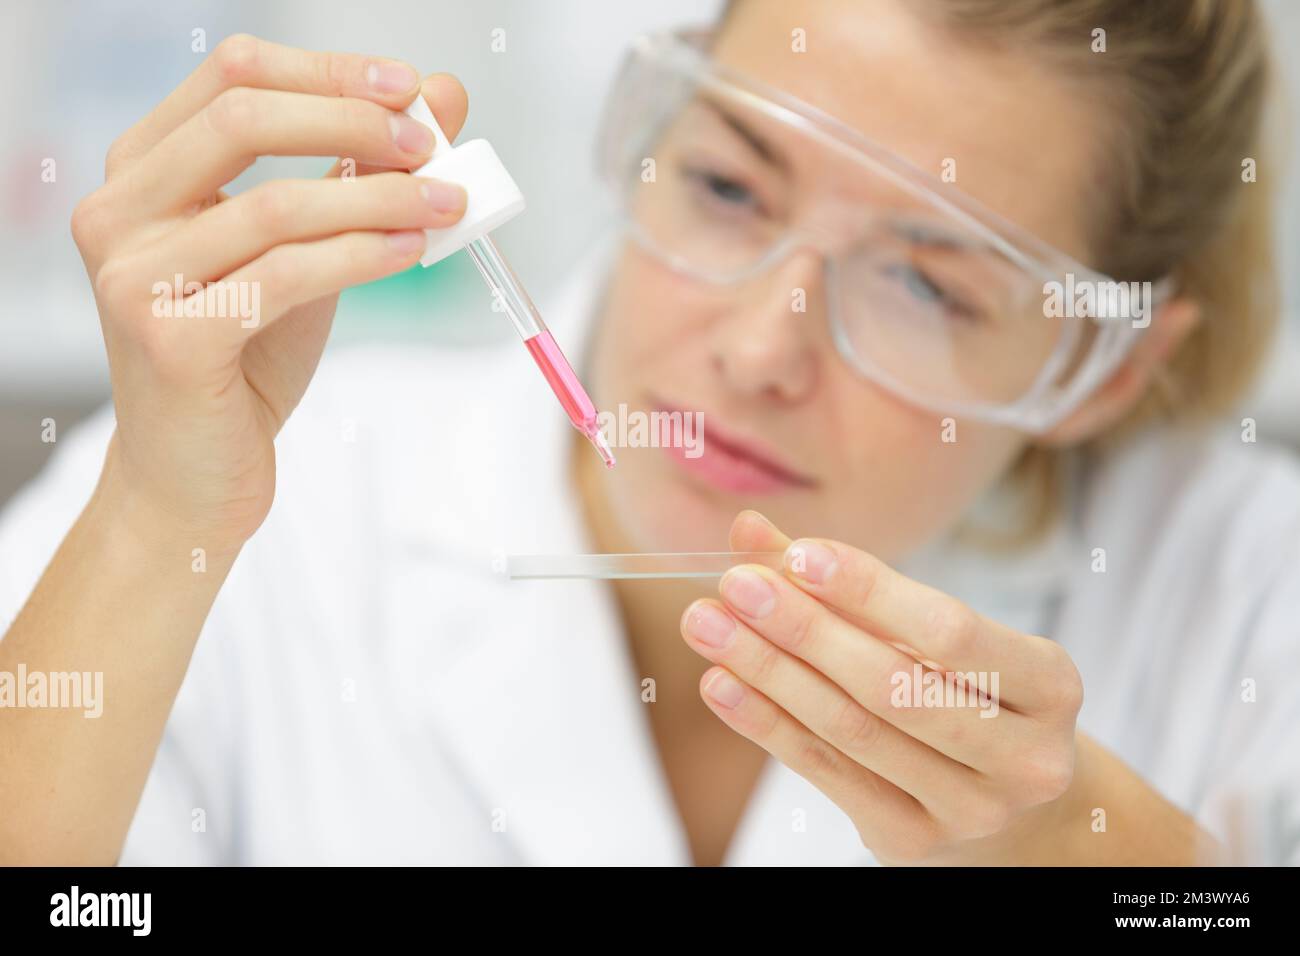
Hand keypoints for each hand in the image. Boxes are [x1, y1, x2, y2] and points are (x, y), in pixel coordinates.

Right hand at [72, 35, 468, 553]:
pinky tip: (409, 251)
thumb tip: (440, 96)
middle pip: (244, 118)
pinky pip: (283, 277)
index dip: (329, 72)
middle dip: (355, 123)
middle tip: (433, 149)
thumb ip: (358, 173)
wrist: (194, 474)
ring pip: (273, 204)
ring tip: (445, 205)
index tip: (411, 89)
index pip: (232, 75)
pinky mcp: (168, 339)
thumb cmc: (246, 356)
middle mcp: (118, 212)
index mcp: (143, 171)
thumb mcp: (307, 250)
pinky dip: (359, 256)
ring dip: (377, 198)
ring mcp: (133, 276)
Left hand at [679, 510, 1084, 864]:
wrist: (1017, 809)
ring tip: (707, 625)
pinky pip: (827, 773)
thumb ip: (847, 583)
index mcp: (1049, 685)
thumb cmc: (968, 694)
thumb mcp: (934, 636)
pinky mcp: (914, 841)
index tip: (797, 555)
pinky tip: (721, 683)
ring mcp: (971, 809)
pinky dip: (766, 724)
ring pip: (852, 731)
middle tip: (734, 585)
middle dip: (803, 629)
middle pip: (893, 686)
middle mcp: (1024, 756)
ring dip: (768, 672)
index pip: (949, 631)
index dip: (869, 590)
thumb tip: (750, 528)